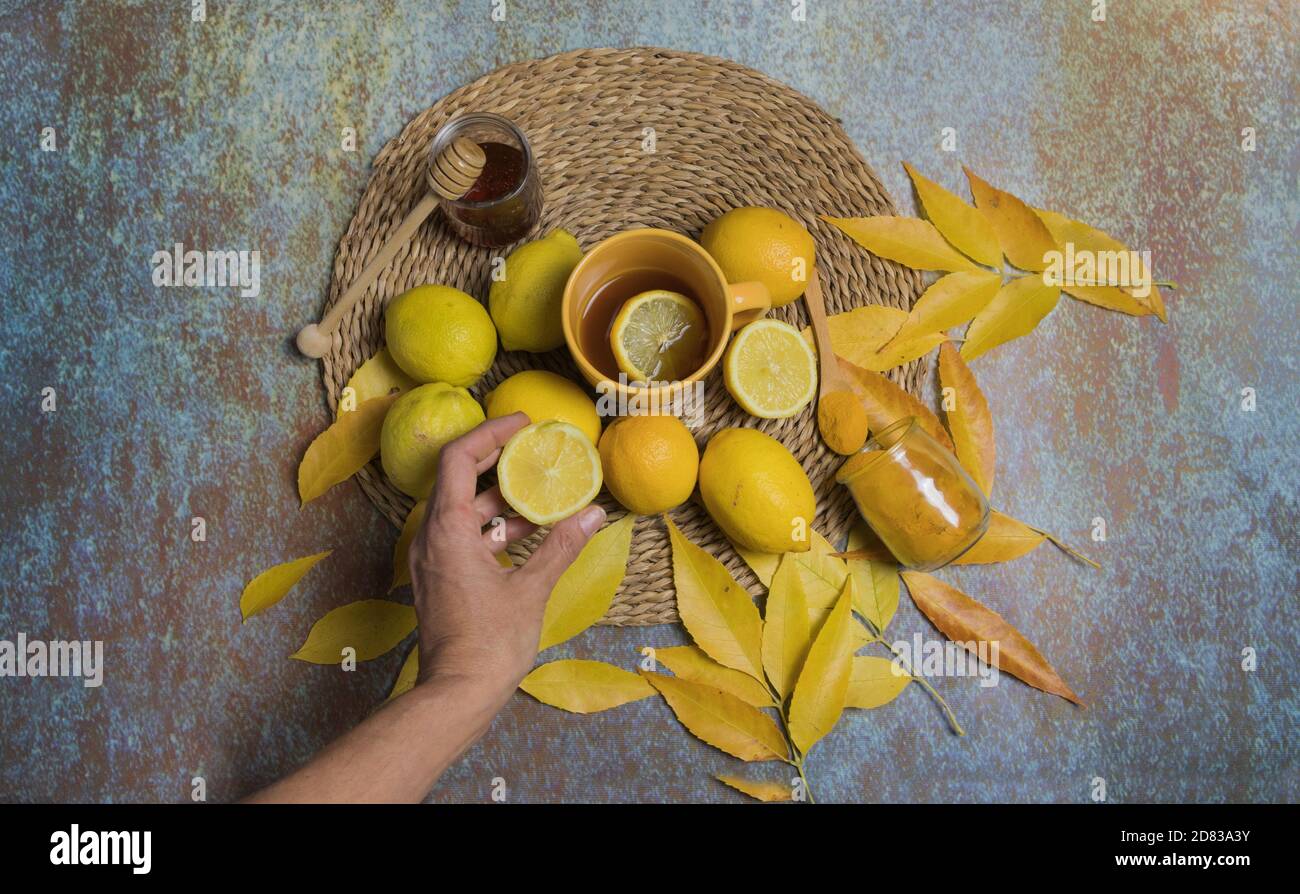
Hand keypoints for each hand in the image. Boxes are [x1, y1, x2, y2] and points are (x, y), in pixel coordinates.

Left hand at [408, 412, 605, 698]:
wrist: (457, 693)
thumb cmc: (490, 643)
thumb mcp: (532, 588)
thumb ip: (562, 546)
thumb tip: (593, 513)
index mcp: (447, 530)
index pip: (457, 459)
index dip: (488, 432)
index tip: (522, 424)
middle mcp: (430, 538)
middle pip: (457, 479)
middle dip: (496, 460)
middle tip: (533, 448)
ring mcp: (432, 559)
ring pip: (461, 510)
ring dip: (499, 497)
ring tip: (540, 491)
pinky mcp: (439, 578)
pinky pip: (463, 535)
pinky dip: (493, 526)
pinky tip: (528, 532)